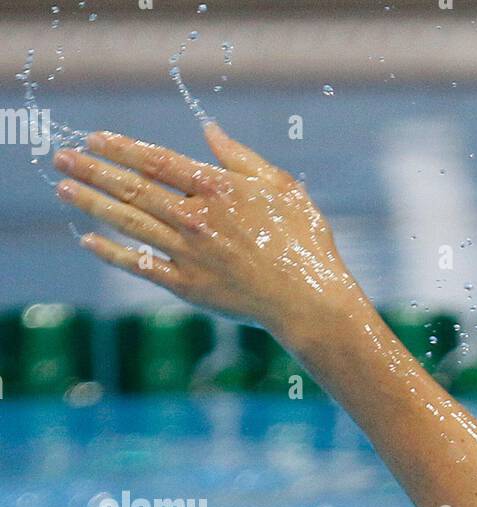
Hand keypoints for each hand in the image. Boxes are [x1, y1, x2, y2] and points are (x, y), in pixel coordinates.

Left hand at [53, 125, 363, 345]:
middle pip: (133, 189)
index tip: (95, 138)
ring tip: (64, 188)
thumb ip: (242, 159)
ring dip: (92, 203)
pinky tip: (88, 239)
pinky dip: (112, 252)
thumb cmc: (305, 244)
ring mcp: (189, 253)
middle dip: (93, 170)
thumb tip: (209, 131)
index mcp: (218, 189)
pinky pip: (141, 265)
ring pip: (129, 222)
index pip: (157, 161)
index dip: (122, 148)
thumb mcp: (283, 189)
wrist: (310, 302)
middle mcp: (196, 218)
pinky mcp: (188, 286)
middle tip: (62, 157)